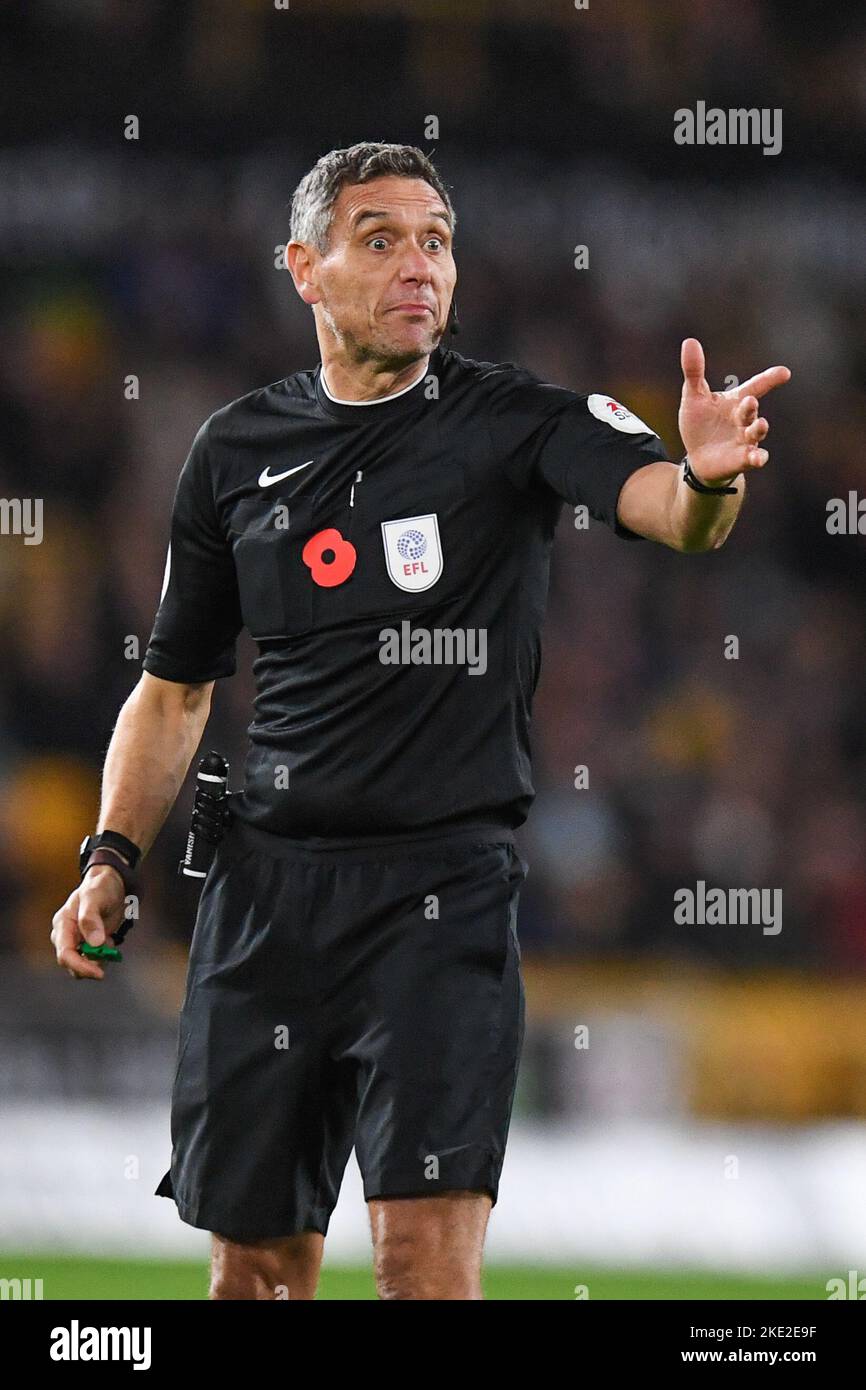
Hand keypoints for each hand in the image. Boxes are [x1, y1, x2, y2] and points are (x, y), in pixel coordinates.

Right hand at [50, 865, 126, 980]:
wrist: (111, 883)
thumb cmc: (100, 887)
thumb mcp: (95, 897)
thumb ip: (91, 918)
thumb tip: (94, 943)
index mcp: (63, 924)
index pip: (65, 954)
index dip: (80, 966)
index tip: (99, 972)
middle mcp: (66, 935)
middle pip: (72, 963)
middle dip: (90, 965)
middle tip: (110, 955)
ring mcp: (77, 940)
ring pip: (83, 964)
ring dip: (99, 960)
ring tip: (110, 939)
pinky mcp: (88, 943)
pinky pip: (93, 959)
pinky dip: (104, 955)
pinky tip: (110, 939)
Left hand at [678, 338, 790, 486]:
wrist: (699, 458)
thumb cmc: (700, 425)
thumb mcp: (694, 397)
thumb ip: (694, 371)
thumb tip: (690, 341)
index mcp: (736, 401)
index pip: (755, 386)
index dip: (769, 380)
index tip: (784, 372)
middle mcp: (744, 419)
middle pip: (751, 410)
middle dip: (751, 406)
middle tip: (749, 401)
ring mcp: (745, 439)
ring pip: (757, 432)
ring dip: (759, 428)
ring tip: (760, 424)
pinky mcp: (742, 459)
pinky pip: (754, 458)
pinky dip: (758, 457)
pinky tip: (759, 458)